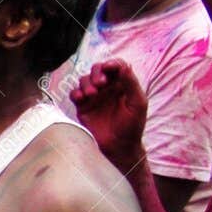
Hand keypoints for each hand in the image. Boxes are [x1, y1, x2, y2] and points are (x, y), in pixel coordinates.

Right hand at [70, 59, 148, 173]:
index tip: (108, 68)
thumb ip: (131, 84)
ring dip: (86, 83)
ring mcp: (93, 97)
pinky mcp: (82, 107)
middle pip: (97, 70)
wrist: (118, 147)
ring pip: (84, 80)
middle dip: (96, 73)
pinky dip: (76, 93)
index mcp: (122, 85)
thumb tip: (124, 66)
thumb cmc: (132, 126)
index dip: (111, 64)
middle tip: (100, 84)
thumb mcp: (138, 103)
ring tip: (92, 94)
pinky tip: (81, 98)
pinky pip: (74, 94)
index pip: (116, 67)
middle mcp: (107, 88)